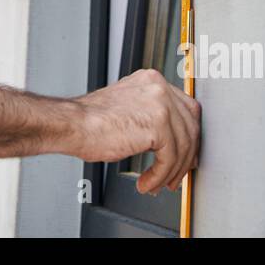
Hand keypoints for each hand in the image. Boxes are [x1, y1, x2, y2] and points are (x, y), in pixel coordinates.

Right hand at [70, 67, 200, 194]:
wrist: (73, 125)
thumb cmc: (91, 121)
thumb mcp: (128, 108)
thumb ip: (151, 116)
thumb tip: (171, 141)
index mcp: (152, 80)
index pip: (187, 109)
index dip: (189, 136)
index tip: (184, 155)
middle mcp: (159, 87)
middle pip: (191, 126)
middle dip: (186, 157)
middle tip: (176, 175)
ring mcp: (160, 104)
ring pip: (182, 145)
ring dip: (171, 171)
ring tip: (158, 183)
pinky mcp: (157, 125)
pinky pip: (170, 158)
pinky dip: (160, 175)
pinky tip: (148, 182)